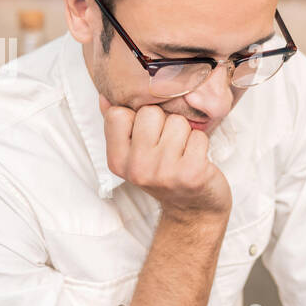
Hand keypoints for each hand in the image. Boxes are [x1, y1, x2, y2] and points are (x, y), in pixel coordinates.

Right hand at [99, 95, 231, 219]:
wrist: (191, 209)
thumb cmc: (163, 174)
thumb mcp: (134, 154)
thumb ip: (118, 125)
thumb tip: (104, 96)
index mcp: (117, 161)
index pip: (118, 113)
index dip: (136, 117)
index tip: (146, 136)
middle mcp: (137, 168)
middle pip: (150, 112)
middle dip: (164, 122)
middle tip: (168, 145)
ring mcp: (164, 172)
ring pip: (178, 121)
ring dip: (185, 133)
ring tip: (182, 152)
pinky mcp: (192, 174)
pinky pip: (199, 136)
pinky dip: (201, 144)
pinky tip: (196, 159)